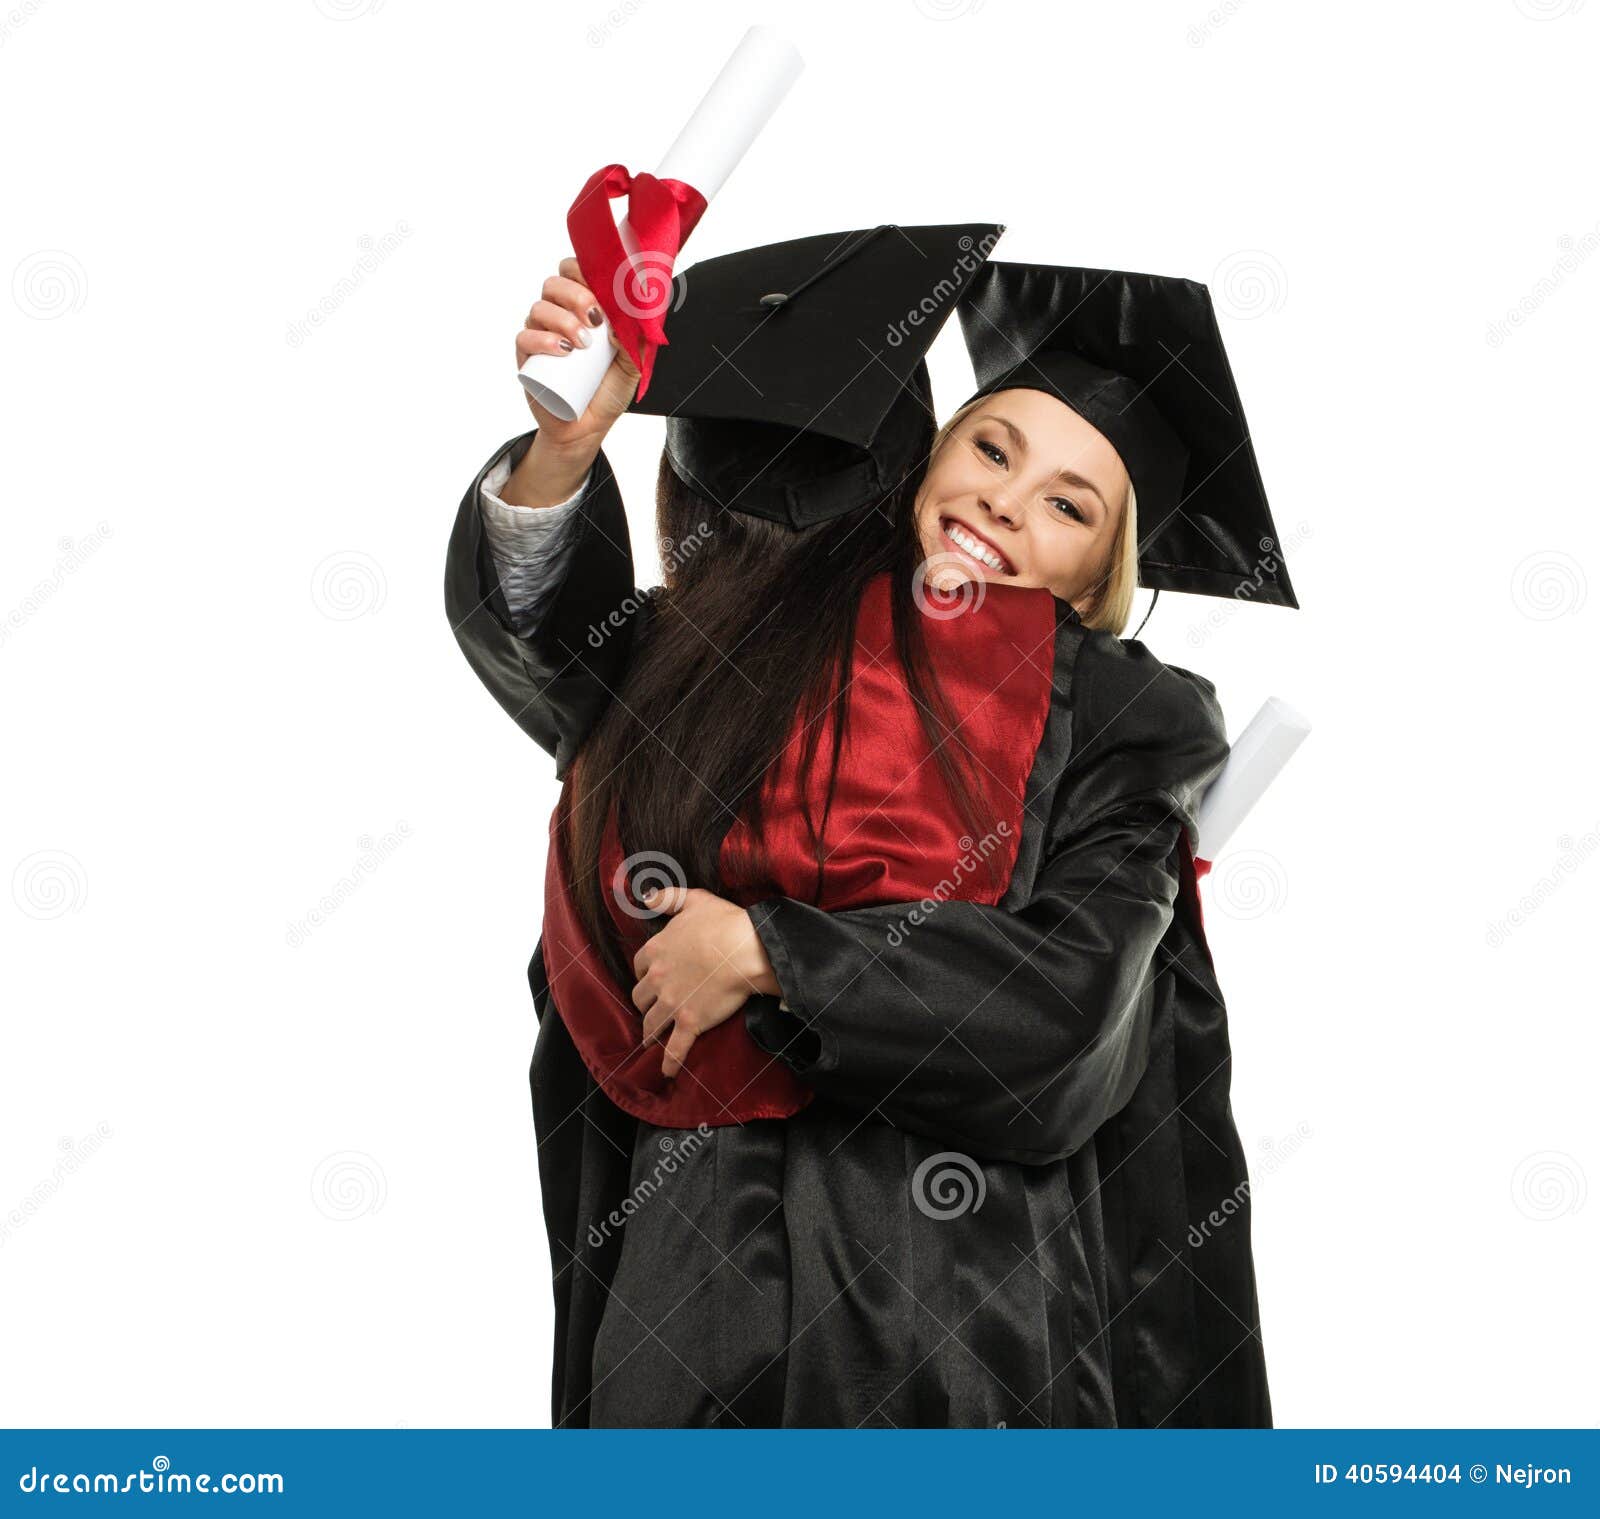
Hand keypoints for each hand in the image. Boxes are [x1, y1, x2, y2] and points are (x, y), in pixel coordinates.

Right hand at [516, 255, 641, 447]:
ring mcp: (540, 334)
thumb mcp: (633, 366)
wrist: (586, 426)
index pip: (574, 271)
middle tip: (594, 319)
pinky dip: (543, 339)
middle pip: (554, 284)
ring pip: (539, 308)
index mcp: (580, 307)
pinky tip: (562, 349)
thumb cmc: (608, 391)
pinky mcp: (527, 357)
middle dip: (575, 295)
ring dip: (563, 319)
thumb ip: (640, 342)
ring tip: (583, 344)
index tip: (602, 291)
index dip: (583, 271)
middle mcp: (557, 315)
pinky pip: (525, 337)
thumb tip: (629, 317)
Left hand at [631, 886, 781, 1078]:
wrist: (745, 949)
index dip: (644, 973)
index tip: (649, 978)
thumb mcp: (694, 901)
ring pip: (651, 1023)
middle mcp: (658, 979)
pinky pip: (675, 1049)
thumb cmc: (724, 923)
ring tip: (649, 1040)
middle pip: (640, 997)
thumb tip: (647, 898)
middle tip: (651, 1008)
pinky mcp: (690, 1023)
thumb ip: (668, 898)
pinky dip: (669, 1063)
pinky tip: (666, 1073)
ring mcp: (672, 1003)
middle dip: (644, 1003)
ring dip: (649, 1032)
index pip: (639, 966)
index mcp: (657, 950)